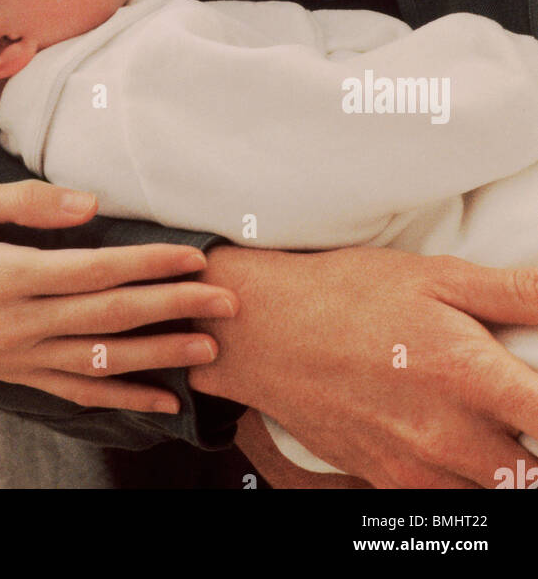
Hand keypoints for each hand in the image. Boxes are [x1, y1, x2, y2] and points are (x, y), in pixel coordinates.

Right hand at [0, 179, 237, 420]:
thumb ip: (24, 201)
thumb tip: (89, 202)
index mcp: (2, 274)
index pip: (92, 271)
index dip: (148, 263)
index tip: (193, 254)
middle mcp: (15, 322)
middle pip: (109, 318)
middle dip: (173, 307)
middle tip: (227, 298)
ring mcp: (17, 356)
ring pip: (100, 361)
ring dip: (159, 354)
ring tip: (210, 347)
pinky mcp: (16, 374)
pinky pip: (76, 391)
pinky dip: (122, 398)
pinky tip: (161, 400)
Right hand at [189, 244, 537, 488]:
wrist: (266, 333)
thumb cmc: (348, 295)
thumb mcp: (434, 275)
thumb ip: (513, 291)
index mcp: (468, 375)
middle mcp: (449, 435)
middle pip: (533, 473)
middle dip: (535, 441)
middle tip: (517, 404)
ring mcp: (419, 467)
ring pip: (497, 491)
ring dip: (507, 464)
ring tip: (492, 422)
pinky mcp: (392, 482)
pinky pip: (454, 501)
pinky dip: (468, 478)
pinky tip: (457, 440)